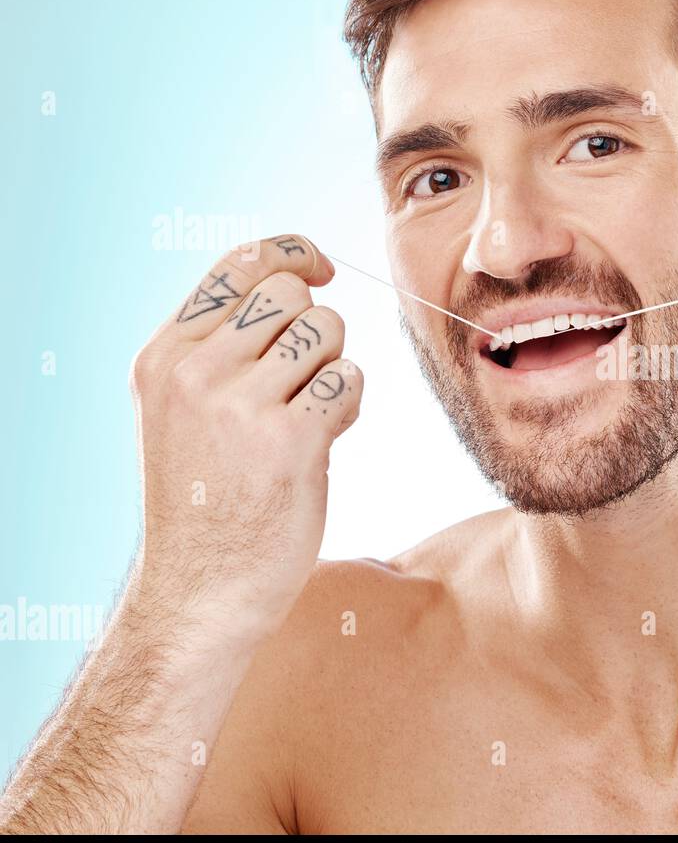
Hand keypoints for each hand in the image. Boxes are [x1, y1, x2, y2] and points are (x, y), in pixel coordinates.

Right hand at [126, 235, 362, 644]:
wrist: (202, 589)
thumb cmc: (208, 500)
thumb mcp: (183, 411)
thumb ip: (222, 349)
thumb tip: (300, 284)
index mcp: (164, 356)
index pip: (238, 264)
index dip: (293, 253)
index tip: (323, 269)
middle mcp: (194, 371)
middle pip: (293, 294)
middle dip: (317, 330)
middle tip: (304, 385)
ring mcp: (238, 404)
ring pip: (328, 331)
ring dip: (334, 369)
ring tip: (311, 416)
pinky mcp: (289, 439)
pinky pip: (348, 379)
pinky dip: (349, 403)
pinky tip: (326, 437)